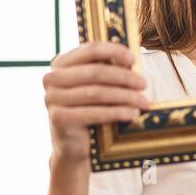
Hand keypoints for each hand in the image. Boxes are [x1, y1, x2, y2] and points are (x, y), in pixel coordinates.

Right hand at [43, 42, 149, 166]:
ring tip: (143, 101)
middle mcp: (52, 78)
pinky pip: (93, 112)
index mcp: (61, 63)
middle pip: (95, 72)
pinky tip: (132, 114)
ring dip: (124, 96)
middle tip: (144, 84)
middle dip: (124, 77)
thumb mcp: (96, 87)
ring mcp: (51, 98)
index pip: (90, 49)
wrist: (74, 145)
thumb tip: (132, 60)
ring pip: (96, 92)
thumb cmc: (89, 110)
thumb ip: (106, 70)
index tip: (134, 59)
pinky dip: (116, 112)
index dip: (114, 51)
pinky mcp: (58, 118)